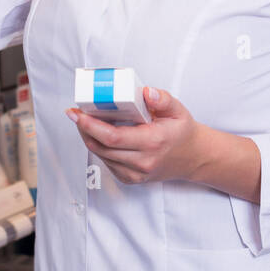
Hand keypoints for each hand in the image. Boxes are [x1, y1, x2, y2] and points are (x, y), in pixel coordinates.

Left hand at [66, 87, 205, 185]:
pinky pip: (107, 163)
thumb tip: (146, 92)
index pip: (112, 137)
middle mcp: (143, 161)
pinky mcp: (131, 179)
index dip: (90, 125)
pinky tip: (98, 135)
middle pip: (101, 147)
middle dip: (84, 129)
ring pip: (101, 156)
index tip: (77, 113)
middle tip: (76, 113)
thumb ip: (163, 99)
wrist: (193, 158)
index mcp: (153, 142)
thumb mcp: (178, 110)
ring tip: (84, 121)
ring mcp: (136, 173)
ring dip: (89, 138)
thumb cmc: (182, 132)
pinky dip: (99, 148)